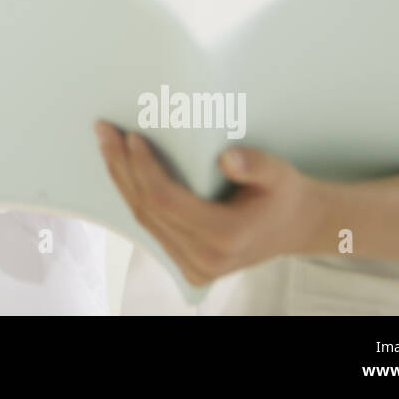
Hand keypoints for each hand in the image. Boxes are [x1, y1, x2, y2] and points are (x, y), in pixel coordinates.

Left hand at [94, 121, 327, 284]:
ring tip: (107, 143)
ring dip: (122, 179)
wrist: (296, 226)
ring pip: (144, 219)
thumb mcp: (279, 172)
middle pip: (147, 208)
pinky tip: (123, 168)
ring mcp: (193, 268)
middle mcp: (204, 260)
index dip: (142, 167)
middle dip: (121, 166)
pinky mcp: (187, 265)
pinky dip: (135, 194)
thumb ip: (256, 165)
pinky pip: (152, 226)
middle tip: (103, 130)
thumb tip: (227, 158)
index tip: (131, 135)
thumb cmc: (284, 194)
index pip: (165, 200)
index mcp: (225, 237)